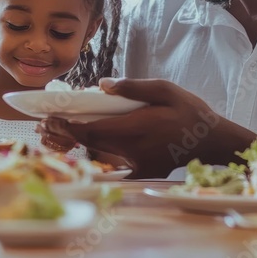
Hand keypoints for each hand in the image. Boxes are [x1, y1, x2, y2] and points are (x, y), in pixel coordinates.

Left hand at [37, 78, 231, 176]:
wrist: (212, 140)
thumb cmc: (190, 111)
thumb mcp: (165, 90)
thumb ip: (132, 87)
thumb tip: (100, 85)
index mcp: (137, 129)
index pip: (91, 130)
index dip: (67, 127)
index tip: (49, 118)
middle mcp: (133, 151)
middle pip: (89, 144)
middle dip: (64, 135)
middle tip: (44, 125)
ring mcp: (138, 165)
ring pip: (98, 154)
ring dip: (76, 144)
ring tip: (55, 132)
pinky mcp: (142, 172)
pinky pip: (112, 163)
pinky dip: (95, 153)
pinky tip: (82, 144)